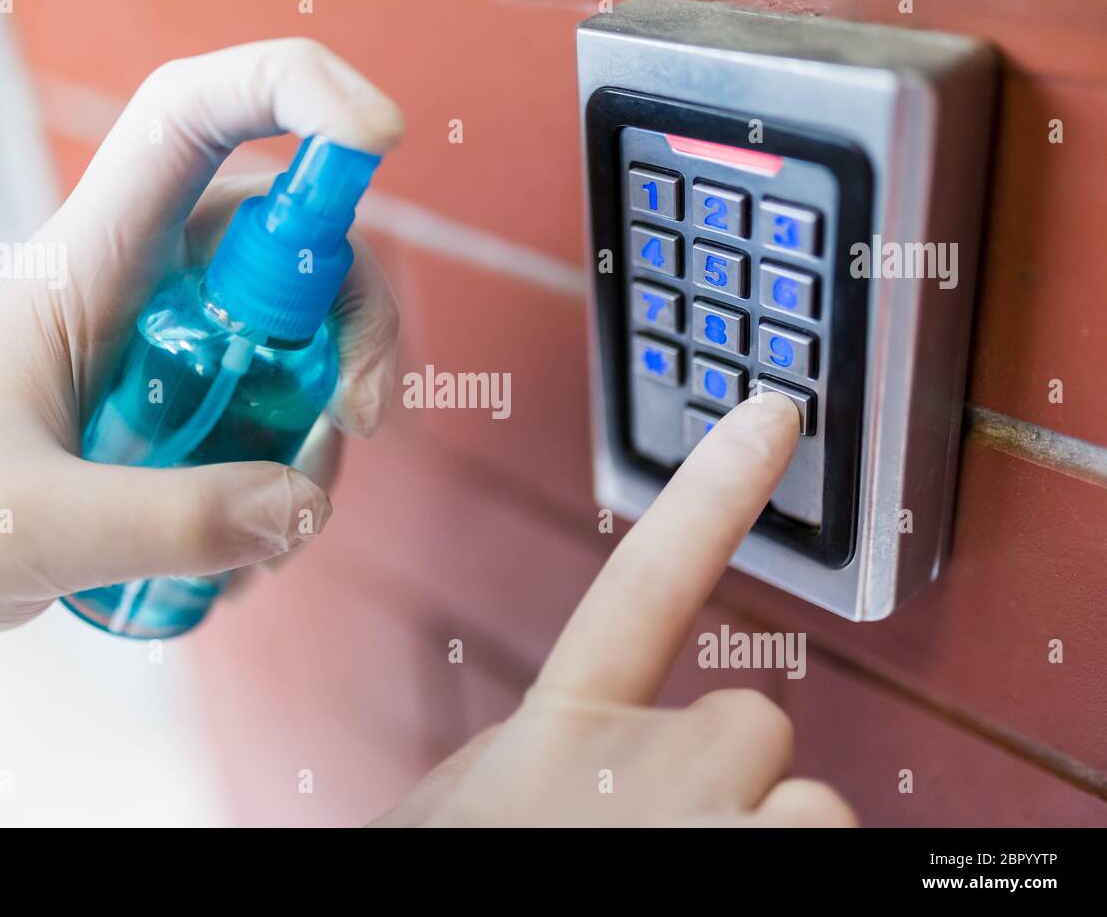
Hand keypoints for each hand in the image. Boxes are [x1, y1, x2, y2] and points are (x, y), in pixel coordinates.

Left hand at [0, 39, 404, 635]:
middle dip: (357, 321)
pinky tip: (247, 549)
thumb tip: (303, 500)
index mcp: (97, 254)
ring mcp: (195, 339)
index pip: (194, 115)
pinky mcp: (211, 401)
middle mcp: (160, 278)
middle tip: (360, 417)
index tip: (375, 141)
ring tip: (269, 533)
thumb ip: (161, 522)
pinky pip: (298, 409)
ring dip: (329, 427)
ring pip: (316, 333)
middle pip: (301, 237)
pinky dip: (301, 476)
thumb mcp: (27, 524)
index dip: (293, 91)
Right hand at [376, 393, 856, 826]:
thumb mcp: (472, 808)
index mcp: (555, 734)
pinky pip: (823, 850)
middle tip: (660, 833)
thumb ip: (539, 750)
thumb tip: (592, 734)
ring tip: (682, 855)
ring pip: (810, 804)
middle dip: (729, 778)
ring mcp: (708, 821)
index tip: (775, 416)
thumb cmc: (462, 865)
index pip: (644, 582)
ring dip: (764, 833)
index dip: (713, 491)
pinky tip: (708, 869)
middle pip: (755, 724)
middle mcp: (641, 764)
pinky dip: (786, 862)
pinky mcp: (757, 864)